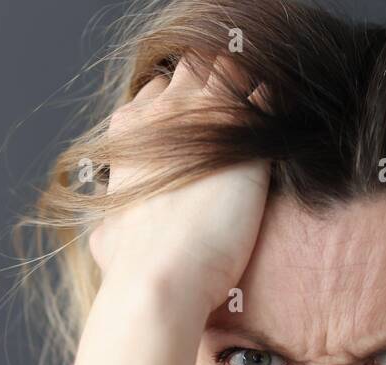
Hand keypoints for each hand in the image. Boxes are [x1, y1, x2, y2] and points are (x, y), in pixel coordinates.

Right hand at [90, 54, 270, 313]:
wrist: (160, 274)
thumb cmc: (133, 265)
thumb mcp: (106, 235)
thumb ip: (110, 224)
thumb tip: (105, 237)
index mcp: (129, 129)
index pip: (159, 90)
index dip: (183, 105)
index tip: (202, 130)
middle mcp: (163, 110)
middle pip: (195, 68)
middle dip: (216, 86)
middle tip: (238, 125)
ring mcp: (203, 113)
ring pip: (231, 70)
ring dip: (247, 93)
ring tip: (261, 130)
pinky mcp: (244, 130)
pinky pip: (266, 95)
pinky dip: (275, 112)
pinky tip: (280, 142)